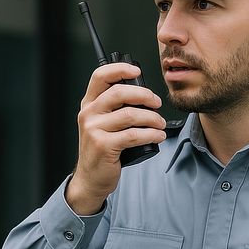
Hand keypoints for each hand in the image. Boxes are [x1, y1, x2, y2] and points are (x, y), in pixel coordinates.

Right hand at [65, 63, 166, 214]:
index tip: (137, 71)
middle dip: (144, 95)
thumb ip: (116, 108)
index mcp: (89, 104)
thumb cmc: (103, 150)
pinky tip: (157, 136)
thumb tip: (145, 97)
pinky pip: (133, 135)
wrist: (91, 178)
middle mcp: (88, 114)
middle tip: (156, 103)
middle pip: (119, 93)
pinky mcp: (103, 145)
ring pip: (130, 115)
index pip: (100, 76)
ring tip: (160, 124)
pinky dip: (151, 134)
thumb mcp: (103, 124)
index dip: (120, 69)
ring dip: (152, 118)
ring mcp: (94, 129)